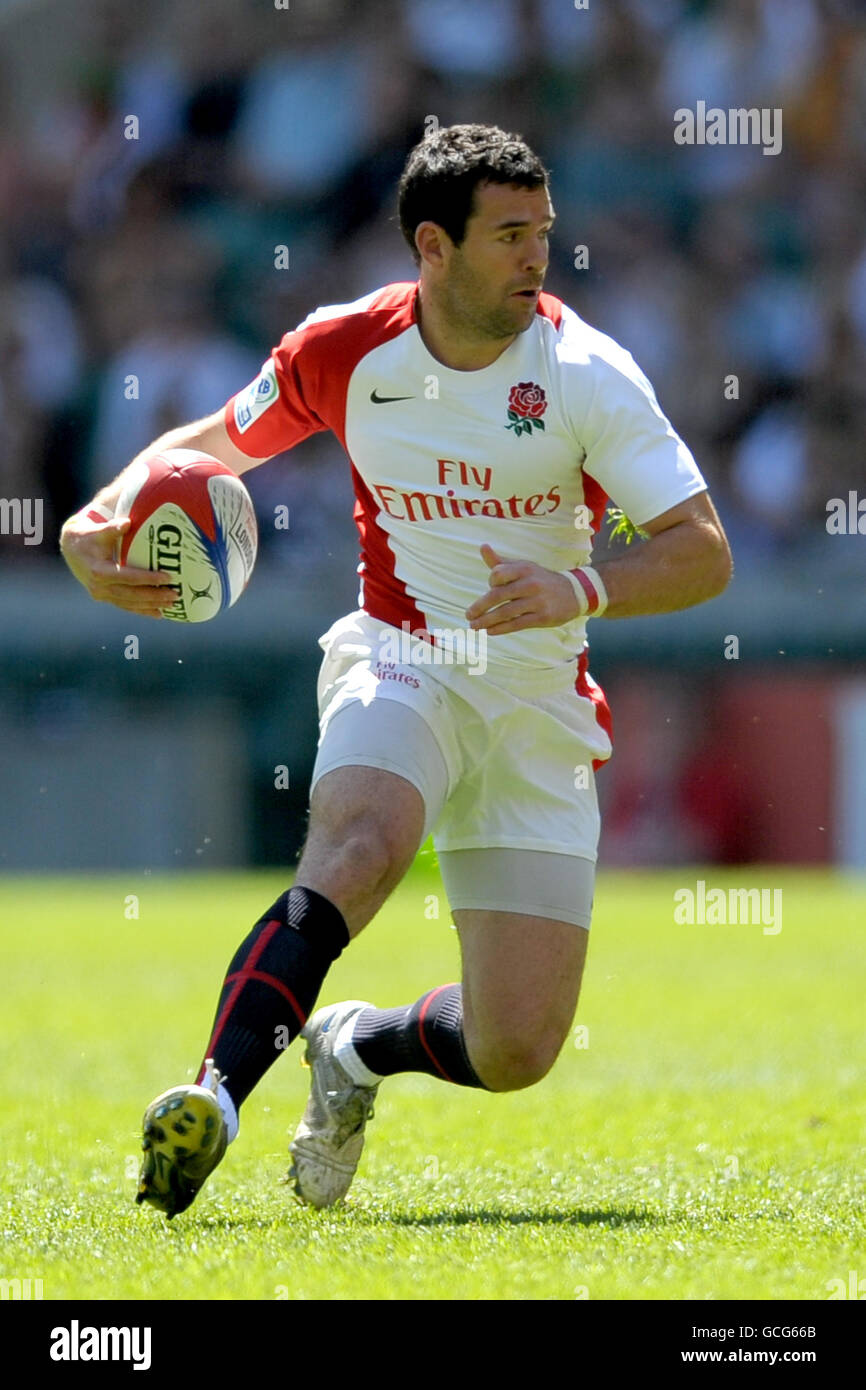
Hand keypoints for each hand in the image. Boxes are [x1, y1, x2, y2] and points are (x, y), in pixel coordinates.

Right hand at [60, 513, 179, 617]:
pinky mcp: (104, 598)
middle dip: (154, 596)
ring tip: (172, 604)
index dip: (147, 578)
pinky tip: (159, 613)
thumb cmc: (90, 536)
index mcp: (98, 571)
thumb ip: (112, 528)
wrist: (72, 548)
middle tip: (175, 594)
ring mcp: (101, 594)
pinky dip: (142, 610)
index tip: (167, 577)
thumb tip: (127, 523)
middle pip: (131, 594)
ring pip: (129, 603)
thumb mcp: (99, 531)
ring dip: (151, 606)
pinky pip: (126, 606)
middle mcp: (99, 587)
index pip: (127, 577)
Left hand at [465, 543, 579, 634]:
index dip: (490, 582)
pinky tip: (489, 631)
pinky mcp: (543, 617)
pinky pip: (517, 624)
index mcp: (524, 568)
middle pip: (498, 595)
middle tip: (468, 615)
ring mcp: (537, 601)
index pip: (497, 574)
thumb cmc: (540, 579)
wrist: (574, 593)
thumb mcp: (523, 567)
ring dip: (487, 621)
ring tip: (474, 626)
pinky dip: (501, 628)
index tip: (490, 589)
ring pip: (506, 612)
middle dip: (480, 606)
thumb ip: (500, 561)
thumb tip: (482, 546)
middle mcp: (531, 583)